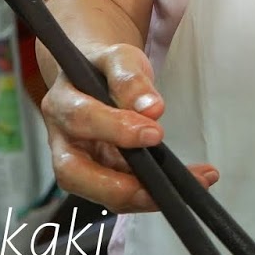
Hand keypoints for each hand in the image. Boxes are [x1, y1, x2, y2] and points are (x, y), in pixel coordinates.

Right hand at [40, 43, 217, 211]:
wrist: (97, 77)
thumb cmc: (105, 68)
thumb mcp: (119, 58)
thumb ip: (131, 79)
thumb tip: (152, 110)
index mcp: (61, 103)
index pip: (82, 120)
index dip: (116, 129)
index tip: (155, 133)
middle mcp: (62, 140)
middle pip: (72, 173)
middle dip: (116, 186)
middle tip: (160, 187)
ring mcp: (78, 163)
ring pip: (97, 193)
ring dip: (143, 197)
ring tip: (193, 182)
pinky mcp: (98, 177)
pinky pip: (122, 193)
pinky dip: (154, 193)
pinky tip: (192, 180)